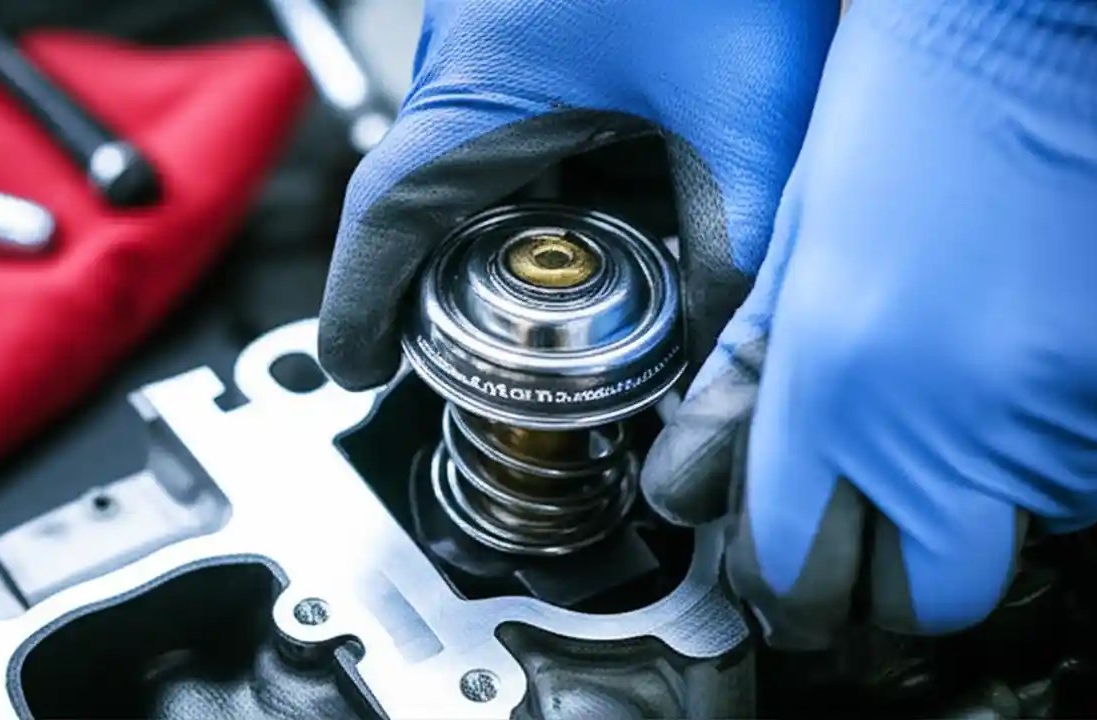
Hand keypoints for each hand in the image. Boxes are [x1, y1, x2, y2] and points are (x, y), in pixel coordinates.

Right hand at [317, 0, 837, 389]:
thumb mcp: (742, 121)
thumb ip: (730, 254)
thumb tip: (719, 360)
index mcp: (485, 85)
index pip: (389, 219)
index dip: (361, 305)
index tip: (355, 366)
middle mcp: (470, 58)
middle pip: (435, 203)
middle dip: (467, 283)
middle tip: (507, 352)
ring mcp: (498, 35)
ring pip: (488, 163)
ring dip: (532, 227)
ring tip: (602, 278)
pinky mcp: (537, 22)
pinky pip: (526, 121)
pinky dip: (568, 175)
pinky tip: (640, 193)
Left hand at [642, 0, 1096, 648]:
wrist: (1041, 20)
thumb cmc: (910, 105)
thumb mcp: (795, 241)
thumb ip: (747, 380)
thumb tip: (694, 484)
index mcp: (836, 377)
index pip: (801, 569)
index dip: (794, 597)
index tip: (793, 589)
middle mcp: (949, 416)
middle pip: (931, 601)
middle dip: (892, 586)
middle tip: (870, 536)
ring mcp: (1060, 406)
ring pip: (1019, 534)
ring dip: (977, 501)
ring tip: (950, 401)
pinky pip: (1085, 469)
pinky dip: (1043, 449)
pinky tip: (1009, 367)